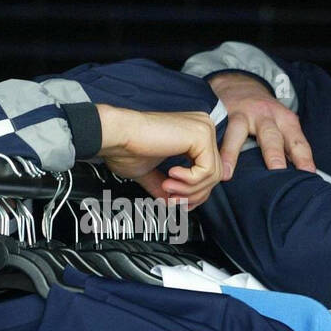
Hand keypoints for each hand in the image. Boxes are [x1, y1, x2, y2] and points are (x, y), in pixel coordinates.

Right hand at [95, 105, 221, 207]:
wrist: (115, 136)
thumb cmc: (126, 148)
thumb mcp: (152, 173)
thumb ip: (170, 186)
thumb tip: (175, 203)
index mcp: (192, 134)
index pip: (209, 170)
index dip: (195, 193)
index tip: (177, 201)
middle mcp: (202, 128)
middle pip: (215, 175)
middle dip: (193, 195)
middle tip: (172, 200)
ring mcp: (203, 129)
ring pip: (213, 175)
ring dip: (189, 190)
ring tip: (167, 187)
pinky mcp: (201, 135)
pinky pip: (208, 171)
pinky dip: (189, 182)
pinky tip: (170, 175)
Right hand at [207, 72, 315, 179]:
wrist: (239, 83)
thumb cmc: (263, 114)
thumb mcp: (281, 123)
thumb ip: (289, 146)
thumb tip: (300, 176)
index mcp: (284, 120)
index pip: (297, 141)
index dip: (303, 158)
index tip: (308, 174)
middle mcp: (265, 115)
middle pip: (271, 136)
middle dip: (274, 155)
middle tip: (277, 172)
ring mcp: (242, 113)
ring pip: (238, 130)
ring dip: (232, 152)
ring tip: (226, 172)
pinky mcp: (222, 113)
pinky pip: (216, 130)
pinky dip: (211, 145)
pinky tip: (206, 158)